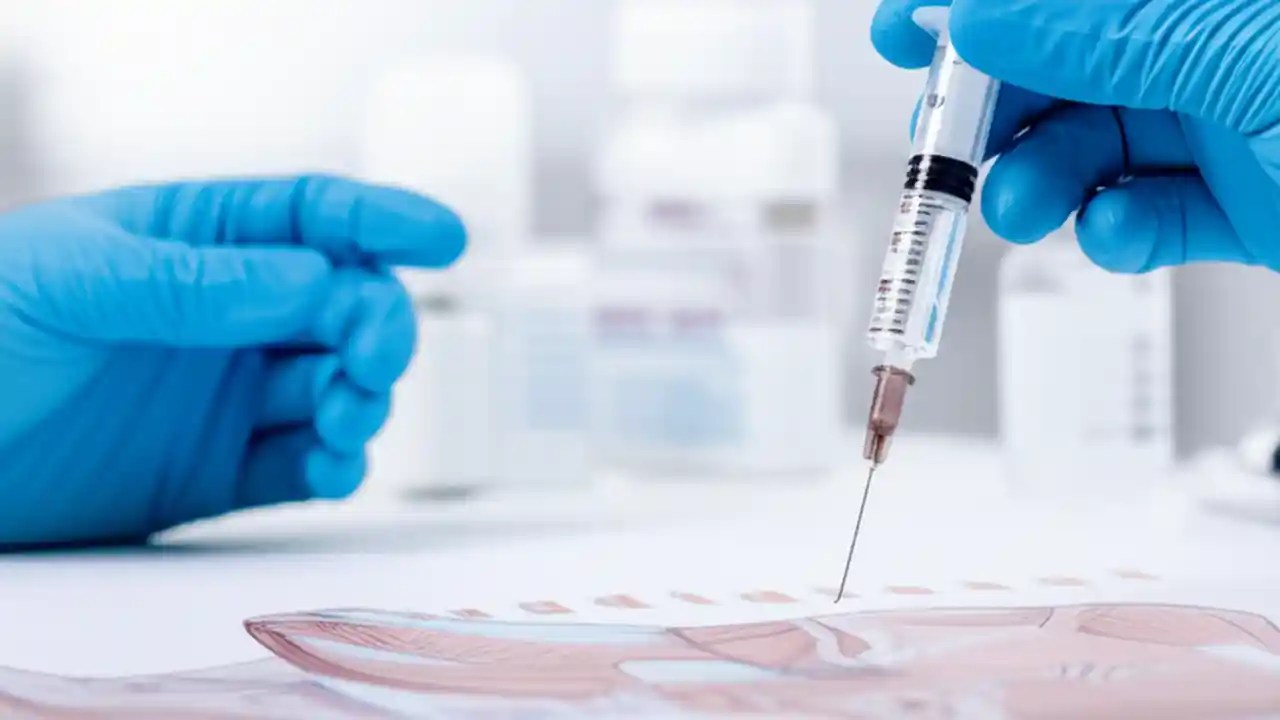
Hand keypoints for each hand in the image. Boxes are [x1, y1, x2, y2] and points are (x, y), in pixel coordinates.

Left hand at [0, 176, 464, 546]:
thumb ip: (196, 283)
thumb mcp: (74, 280)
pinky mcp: (216, 472)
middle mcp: (226, 317)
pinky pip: (301, 465)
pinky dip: (335, 467)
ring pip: (338, 389)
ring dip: (366, 399)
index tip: (443, 239)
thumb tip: (313, 284)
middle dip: (380, 324)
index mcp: (196, 242)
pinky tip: (333, 465)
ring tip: (347, 417)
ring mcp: (226, 396)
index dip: (383, 223)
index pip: (312, 217)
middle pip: (345, 307)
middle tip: (372, 353)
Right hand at [872, 0, 1279, 271]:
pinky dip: (1117, 233)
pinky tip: (1116, 231)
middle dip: (992, 114)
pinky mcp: (1246, 202)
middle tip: (949, 147)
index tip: (902, 33)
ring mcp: (1228, 122)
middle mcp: (1208, 46)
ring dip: (1039, 183)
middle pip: (1060, 68)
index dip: (965, 7)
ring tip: (1023, 207)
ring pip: (1093, 147)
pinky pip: (1150, 213)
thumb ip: (1102, 32)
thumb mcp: (1238, 50)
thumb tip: (975, 16)